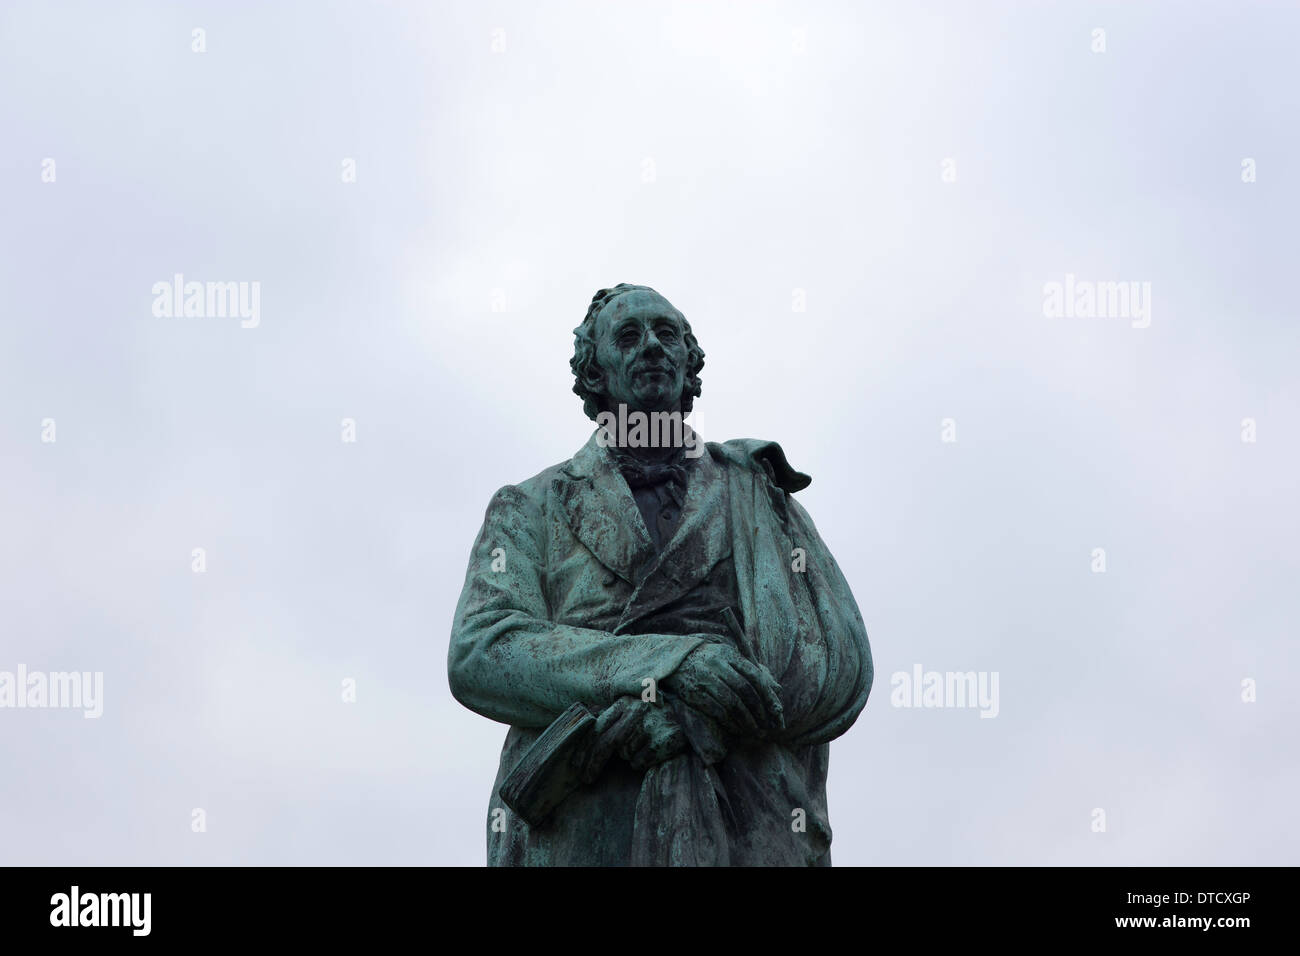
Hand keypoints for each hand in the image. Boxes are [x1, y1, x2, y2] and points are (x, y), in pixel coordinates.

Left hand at [581, 696, 686, 779]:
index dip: (584, 749)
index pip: (597, 727)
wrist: (686, 714)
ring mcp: (650, 726)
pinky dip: (640, 761)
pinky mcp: (663, 741)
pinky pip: (639, 762)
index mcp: (623, 703)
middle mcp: (636, 712)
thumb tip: (577, 732)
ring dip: (628, 755)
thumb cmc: (649, 714)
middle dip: (593, 763)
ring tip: (642, 743)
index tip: (575, 765)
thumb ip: (606, 716)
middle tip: (586, 778)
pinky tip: (651, 750)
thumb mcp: (628, 707)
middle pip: (607, 743)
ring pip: (625, 754)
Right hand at [662, 642, 783, 736]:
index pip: (755, 676)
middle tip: (767, 727)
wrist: (672, 661)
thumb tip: (777, 689)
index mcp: (729, 654)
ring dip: (746, 720)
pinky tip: (737, 729)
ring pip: (731, 703)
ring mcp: (703, 678)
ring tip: (754, 731)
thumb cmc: (707, 661)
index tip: (778, 713)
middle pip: (745, 691)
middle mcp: (717, 663)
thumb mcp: (728, 658)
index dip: (769, 697)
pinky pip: (716, 710)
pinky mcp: (692, 692)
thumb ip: (750, 671)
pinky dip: (729, 722)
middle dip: (759, 712)